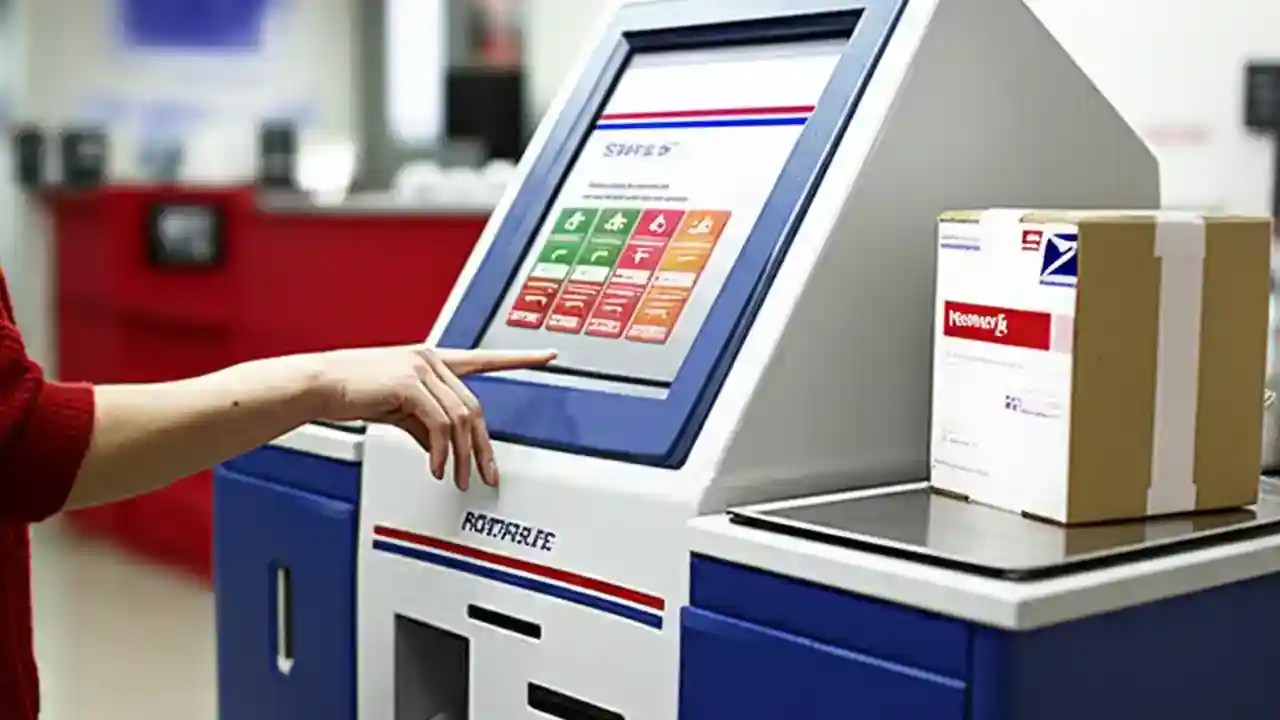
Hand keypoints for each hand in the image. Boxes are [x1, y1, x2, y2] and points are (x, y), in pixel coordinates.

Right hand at [316, 345, 555, 488]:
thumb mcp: (397, 409)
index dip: (519, 358)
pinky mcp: (409, 382)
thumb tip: (444, 448)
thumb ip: (424, 423)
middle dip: (482, 447)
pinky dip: (442, 451)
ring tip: (457, 478)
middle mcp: (431, 359)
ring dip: (462, 455)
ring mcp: (421, 367)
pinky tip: (436, 467)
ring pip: (461, 417)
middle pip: (474, 407)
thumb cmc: (351, 392)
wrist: (318, 385)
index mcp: (431, 360)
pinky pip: (440, 423)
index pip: (484, 358)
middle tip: (485, 475)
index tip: (547, 355)